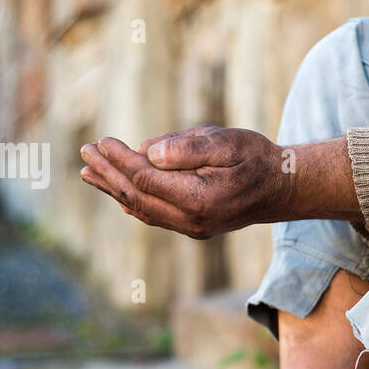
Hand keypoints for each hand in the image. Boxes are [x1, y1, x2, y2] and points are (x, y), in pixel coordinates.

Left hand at [79, 126, 289, 238]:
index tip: (102, 141)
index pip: (145, 178)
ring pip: (141, 209)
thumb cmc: (257, 158)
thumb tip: (147, 152)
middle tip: (84, 154)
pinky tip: (117, 192)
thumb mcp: (227, 141)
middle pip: (136, 197)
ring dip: (113, 189)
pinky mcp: (194, 227)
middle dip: (107, 175)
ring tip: (88, 172)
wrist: (284, 188)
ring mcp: (192, 228)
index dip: (119, 159)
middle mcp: (191, 220)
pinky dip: (132, 201)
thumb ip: (188, 147)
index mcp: (198, 198)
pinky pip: (154, 215)